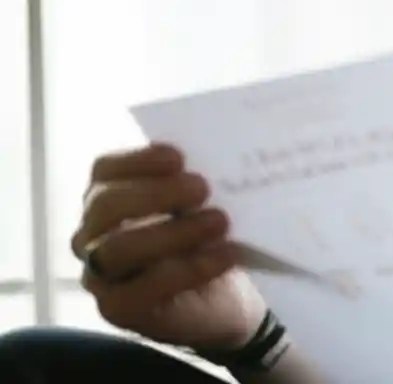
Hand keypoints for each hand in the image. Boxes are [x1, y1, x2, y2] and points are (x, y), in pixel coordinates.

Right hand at [71, 143, 267, 349]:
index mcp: (109, 198)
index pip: (105, 171)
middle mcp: (93, 234)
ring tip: (219, 222)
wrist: (225, 300)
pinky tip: (225, 256)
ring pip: (116, 249)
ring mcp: (98, 274)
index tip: (178, 157)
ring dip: (172, 232)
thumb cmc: (207, 241)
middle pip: (104, 206)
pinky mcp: (116, 309)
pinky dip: (188, 270)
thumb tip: (212, 160)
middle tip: (202, 188)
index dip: (137, 160)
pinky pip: (140, 291)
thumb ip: (194, 186)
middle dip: (155, 194)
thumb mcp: (203, 206)